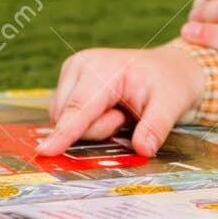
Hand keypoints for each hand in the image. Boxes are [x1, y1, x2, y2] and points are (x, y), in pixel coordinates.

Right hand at [37, 41, 205, 158]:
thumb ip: (155, 127)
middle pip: (69, 120)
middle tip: (126, 116)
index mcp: (102, 67)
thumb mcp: (172, 105)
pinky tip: (110, 110)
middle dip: (98, 129)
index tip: (45, 152)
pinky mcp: (68, 87)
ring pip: (65, 122)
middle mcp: (80, 66)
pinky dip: (88, 123)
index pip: (78, 108)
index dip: (64, 133)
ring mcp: (71, 75)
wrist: (170, 70)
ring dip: (94, 127)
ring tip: (121, 111)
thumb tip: (143, 149)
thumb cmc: (170, 83)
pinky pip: (67, 120)